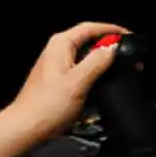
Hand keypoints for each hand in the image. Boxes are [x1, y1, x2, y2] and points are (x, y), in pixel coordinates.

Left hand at [0, 21, 129, 142]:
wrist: (26, 128)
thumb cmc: (46, 106)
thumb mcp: (78, 81)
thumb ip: (98, 61)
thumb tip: (113, 48)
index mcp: (61, 45)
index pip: (91, 28)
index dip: (112, 30)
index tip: (128, 37)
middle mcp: (58, 51)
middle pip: (89, 41)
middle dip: (110, 47)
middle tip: (128, 56)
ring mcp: (58, 66)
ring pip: (87, 57)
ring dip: (103, 62)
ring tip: (119, 70)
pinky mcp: (59, 80)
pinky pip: (82, 70)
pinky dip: (95, 74)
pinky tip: (102, 84)